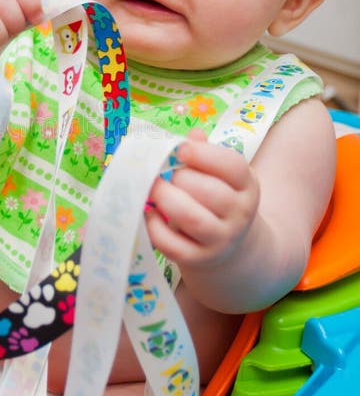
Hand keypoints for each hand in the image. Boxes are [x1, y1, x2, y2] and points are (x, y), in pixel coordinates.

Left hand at [145, 129, 259, 270]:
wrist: (232, 249)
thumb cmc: (218, 201)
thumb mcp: (221, 176)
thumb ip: (205, 154)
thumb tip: (192, 136)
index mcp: (247, 186)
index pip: (233, 166)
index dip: (205, 155)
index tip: (180, 149)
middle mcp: (240, 214)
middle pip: (212, 193)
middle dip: (181, 178)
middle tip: (160, 171)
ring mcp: (221, 240)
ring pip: (193, 220)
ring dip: (167, 199)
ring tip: (152, 188)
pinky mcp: (198, 259)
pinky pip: (174, 245)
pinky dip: (156, 227)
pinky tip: (149, 212)